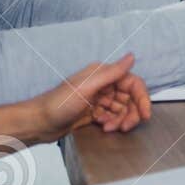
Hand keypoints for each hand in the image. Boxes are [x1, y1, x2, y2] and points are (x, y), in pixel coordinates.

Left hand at [33, 53, 152, 139]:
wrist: (39, 123)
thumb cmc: (58, 103)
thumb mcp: (86, 87)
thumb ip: (111, 73)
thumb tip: (132, 56)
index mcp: (103, 74)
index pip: (132, 83)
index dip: (142, 98)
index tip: (146, 114)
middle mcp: (103, 84)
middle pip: (129, 98)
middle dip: (130, 113)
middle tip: (125, 127)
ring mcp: (98, 99)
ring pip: (121, 109)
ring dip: (120, 120)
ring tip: (109, 128)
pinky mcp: (93, 112)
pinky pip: (111, 117)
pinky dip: (111, 123)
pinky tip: (102, 127)